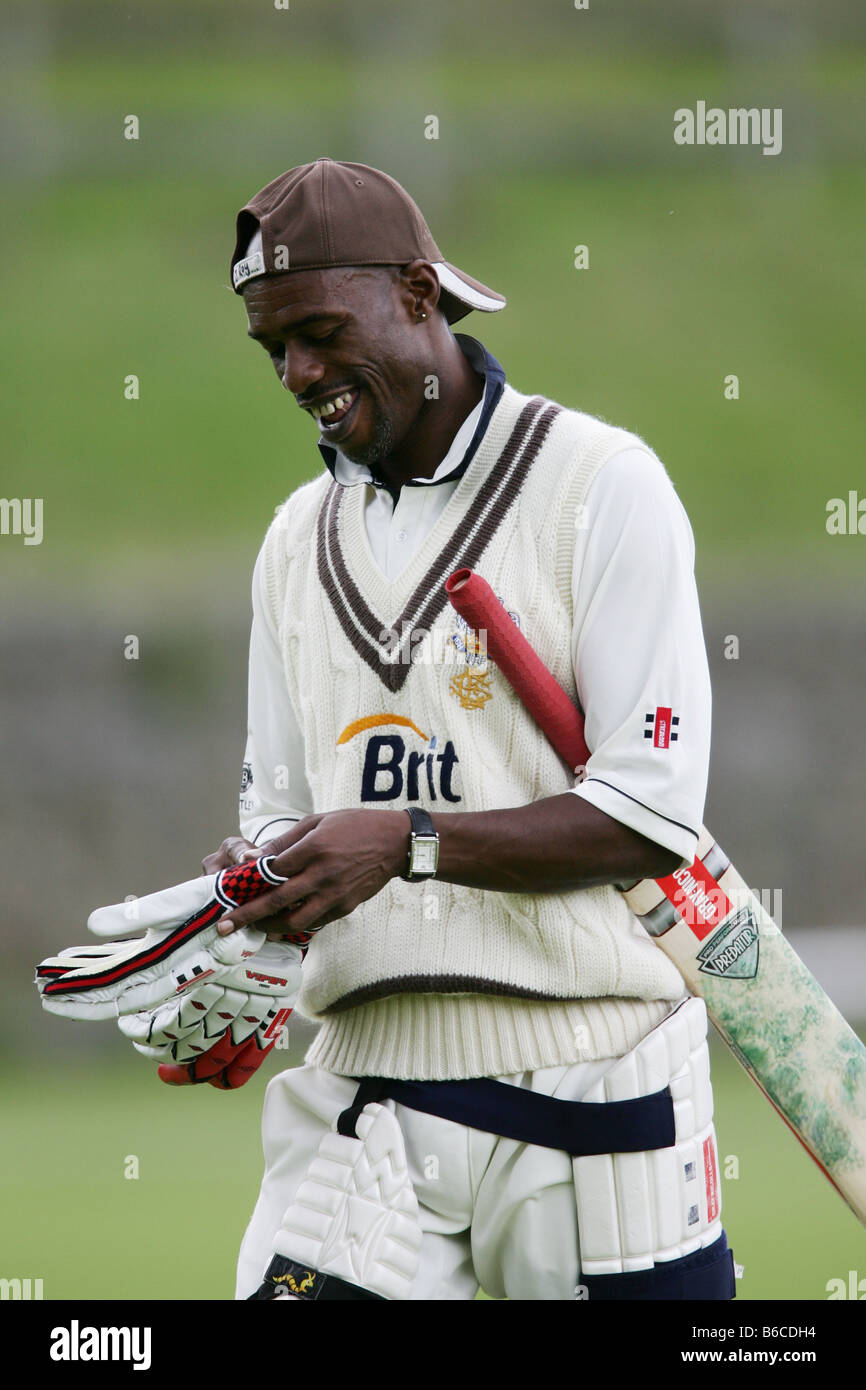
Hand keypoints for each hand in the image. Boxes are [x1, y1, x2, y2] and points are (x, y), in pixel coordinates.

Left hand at [216, 809, 409, 937]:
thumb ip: (285, 840)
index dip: (248, 881)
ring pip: (295, 920)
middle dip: (246, 915)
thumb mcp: (318, 821)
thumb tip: (254, 856)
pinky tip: (282, 922)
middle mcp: (323, 874)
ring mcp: (335, 894)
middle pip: (276, 900)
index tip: (230, 889)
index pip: (272, 870)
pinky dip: (296, 924)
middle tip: (224, 926)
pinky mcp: (345, 907)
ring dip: (269, 926)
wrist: (395, 843)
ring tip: (253, 928)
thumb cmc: (354, 826)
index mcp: (314, 848)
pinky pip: (315, 922)